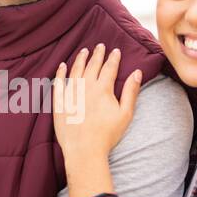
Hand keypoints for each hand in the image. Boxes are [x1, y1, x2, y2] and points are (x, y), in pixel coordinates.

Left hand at [53, 44, 140, 169]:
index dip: (113, 58)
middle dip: (97, 54)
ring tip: (84, 51)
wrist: (84, 150)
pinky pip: (59, 82)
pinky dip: (61, 72)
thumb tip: (137, 73)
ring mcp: (71, 93)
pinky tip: (62, 65)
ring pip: (75, 70)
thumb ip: (131, 92)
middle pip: (92, 65)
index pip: (109, 67)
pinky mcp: (59, 102)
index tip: (116, 51)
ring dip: (81, 59)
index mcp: (103, 89)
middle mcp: (86, 87)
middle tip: (100, 46)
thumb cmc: (107, 135)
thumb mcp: (125, 114)